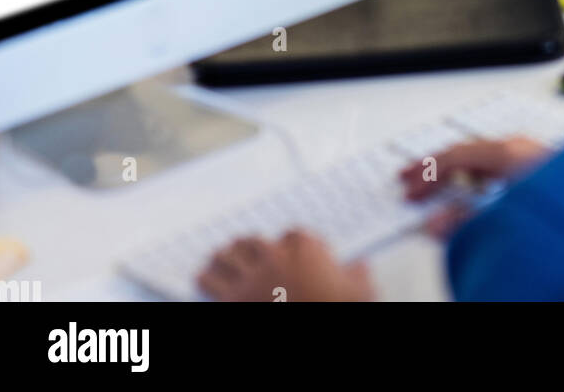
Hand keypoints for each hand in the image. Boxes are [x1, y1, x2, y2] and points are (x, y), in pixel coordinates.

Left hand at [197, 230, 374, 302]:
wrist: (318, 330)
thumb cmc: (339, 309)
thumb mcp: (360, 291)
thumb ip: (358, 274)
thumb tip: (361, 265)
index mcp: (305, 247)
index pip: (292, 233)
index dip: (291, 243)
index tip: (289, 252)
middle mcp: (275, 256)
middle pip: (255, 241)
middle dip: (252, 247)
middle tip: (247, 250)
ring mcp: (252, 278)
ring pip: (228, 256)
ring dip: (224, 257)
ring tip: (218, 258)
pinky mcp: (232, 300)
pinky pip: (210, 282)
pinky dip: (205, 278)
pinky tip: (202, 277)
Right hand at [400, 135, 549, 236]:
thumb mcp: (508, 222)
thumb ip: (469, 224)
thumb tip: (437, 224)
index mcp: (511, 154)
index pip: (456, 156)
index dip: (426, 174)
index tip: (408, 189)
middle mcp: (525, 147)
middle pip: (470, 152)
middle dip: (438, 169)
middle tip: (412, 182)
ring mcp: (539, 153)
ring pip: (487, 155)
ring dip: (460, 171)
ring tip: (440, 188)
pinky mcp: (550, 165)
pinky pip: (504, 162)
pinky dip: (482, 174)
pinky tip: (480, 190)